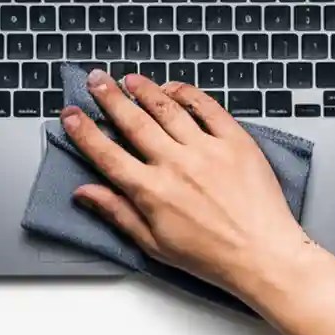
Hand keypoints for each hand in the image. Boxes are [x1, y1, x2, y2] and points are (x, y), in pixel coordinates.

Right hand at [61, 69, 306, 294]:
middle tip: (96, 80)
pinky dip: (187, 93)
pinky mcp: (235, 141)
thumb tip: (85, 193)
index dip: (85, 131)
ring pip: (166, 108)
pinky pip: (207, 108)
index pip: (107, 154)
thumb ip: (118, 213)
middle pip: (133, 121)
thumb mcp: (154, 244)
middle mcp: (175, 165)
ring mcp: (207, 149)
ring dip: (144, 89)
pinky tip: (174, 88)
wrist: (263, 254)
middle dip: (109, 97)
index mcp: (152, 192)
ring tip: (129, 79)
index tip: (71, 115)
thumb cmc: (211, 256)